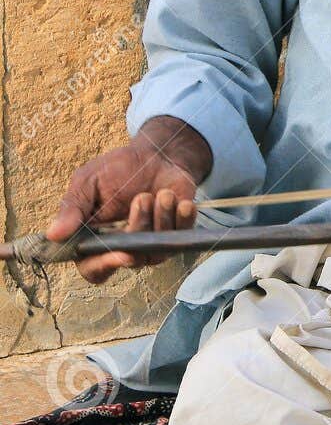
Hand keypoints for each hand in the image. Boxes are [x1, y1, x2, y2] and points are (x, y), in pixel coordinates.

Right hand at [47, 117, 209, 284]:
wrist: (157, 154)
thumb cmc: (118, 169)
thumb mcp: (88, 181)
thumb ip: (73, 207)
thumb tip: (53, 234)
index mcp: (95, 239)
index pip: (94, 270)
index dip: (104, 266)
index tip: (121, 253)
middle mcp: (124, 248)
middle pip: (131, 259)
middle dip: (139, 226)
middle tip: (143, 198)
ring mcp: (152, 245)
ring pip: (157, 251)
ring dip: (160, 218)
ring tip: (161, 194)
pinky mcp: (177, 236)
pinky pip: (182, 239)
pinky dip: (182, 219)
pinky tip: (181, 201)